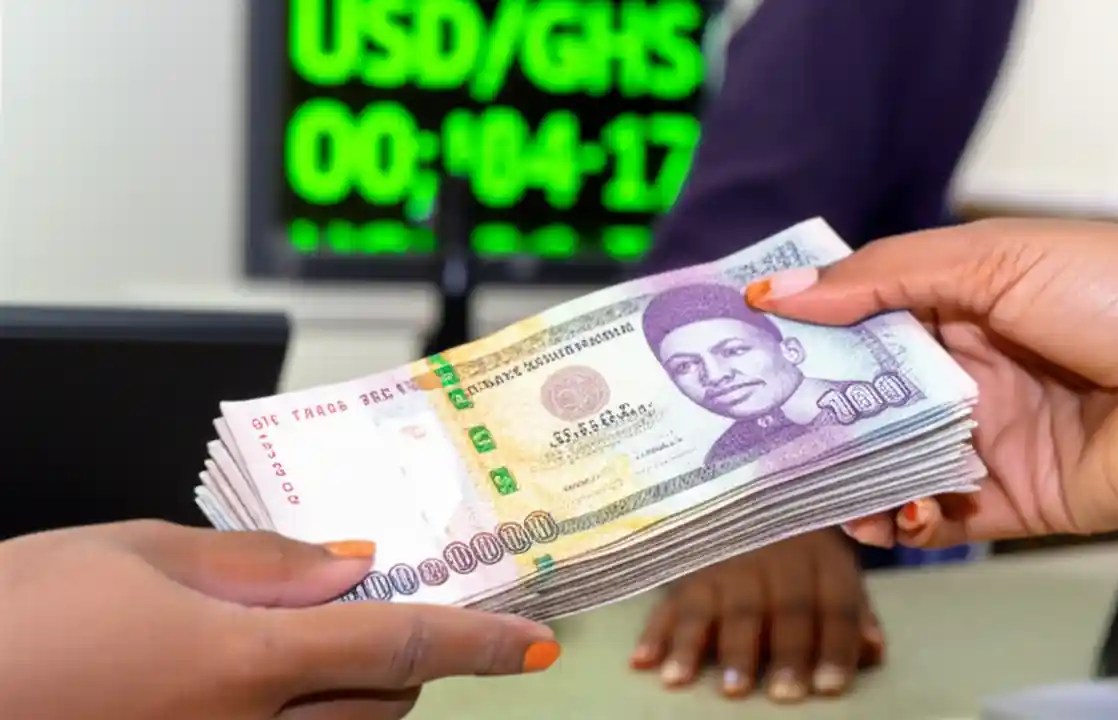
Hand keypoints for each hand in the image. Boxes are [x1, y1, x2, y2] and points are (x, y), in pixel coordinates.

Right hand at [0, 521, 559, 718]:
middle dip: (406, 659)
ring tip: (313, 648)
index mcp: (240, 663)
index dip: (481, 642)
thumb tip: (350, 564)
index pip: (400, 647)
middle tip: (385, 611)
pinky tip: (252, 688)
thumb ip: (258, 564)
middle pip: (384, 706)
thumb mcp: (130, 555)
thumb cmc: (9, 621)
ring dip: (356, 697)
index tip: (538, 644)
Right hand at [629, 529, 883, 702]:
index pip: (834, 603)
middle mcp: (773, 556)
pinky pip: (668, 600)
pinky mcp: (687, 566)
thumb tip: (874, 651)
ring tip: (702, 684)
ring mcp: (725, 559)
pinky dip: (656, 632)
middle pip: (780, 607)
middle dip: (783, 653)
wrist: (746, 483)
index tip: (829, 686)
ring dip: (703, 644)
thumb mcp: (832, 566)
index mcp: (819, 556)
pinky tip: (645, 661)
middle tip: (781, 695)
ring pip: (720, 605)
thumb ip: (853, 611)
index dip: (835, 645)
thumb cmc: (796, 544)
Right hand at [745, 219, 1117, 548]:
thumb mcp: (999, 260)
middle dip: (811, 407)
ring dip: (848, 472)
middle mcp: (969, 368)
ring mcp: (985, 436)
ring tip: (816, 480)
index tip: (741, 336)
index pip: (864, 314)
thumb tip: (785, 289)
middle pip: (866, 392)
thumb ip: (886, 276)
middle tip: (752, 421)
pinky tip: (886, 516)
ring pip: (888, 458)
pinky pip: (935, 515)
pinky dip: (901, 521)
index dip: (805, 325)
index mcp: (966, 300)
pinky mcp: (1007, 499)